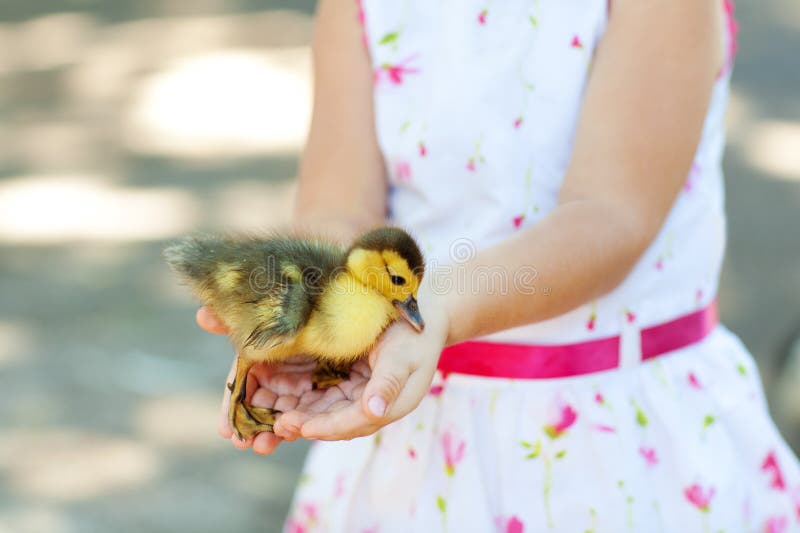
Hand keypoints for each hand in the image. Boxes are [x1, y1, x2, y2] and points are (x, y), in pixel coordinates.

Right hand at [198, 307, 319, 454]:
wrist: (367, 318)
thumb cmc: (322, 311)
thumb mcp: (285, 316)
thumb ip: (245, 322)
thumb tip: (200, 315)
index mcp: (268, 354)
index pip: (242, 383)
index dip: (233, 406)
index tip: (225, 427)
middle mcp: (284, 372)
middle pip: (261, 404)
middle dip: (250, 426)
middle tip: (242, 442)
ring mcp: (306, 386)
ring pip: (284, 414)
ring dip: (272, 432)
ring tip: (263, 446)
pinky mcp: (329, 396)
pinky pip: (312, 414)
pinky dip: (301, 426)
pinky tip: (294, 434)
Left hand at [276, 289, 449, 440]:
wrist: (419, 316)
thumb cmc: (413, 334)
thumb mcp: (403, 356)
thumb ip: (389, 383)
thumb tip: (375, 411)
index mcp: (390, 405)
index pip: (356, 420)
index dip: (329, 426)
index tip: (303, 427)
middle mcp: (372, 406)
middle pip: (336, 421)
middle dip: (307, 425)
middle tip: (278, 425)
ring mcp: (359, 395)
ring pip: (325, 411)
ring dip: (301, 415)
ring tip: (274, 418)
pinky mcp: (347, 383)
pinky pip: (321, 395)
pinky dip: (301, 398)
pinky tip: (279, 397)